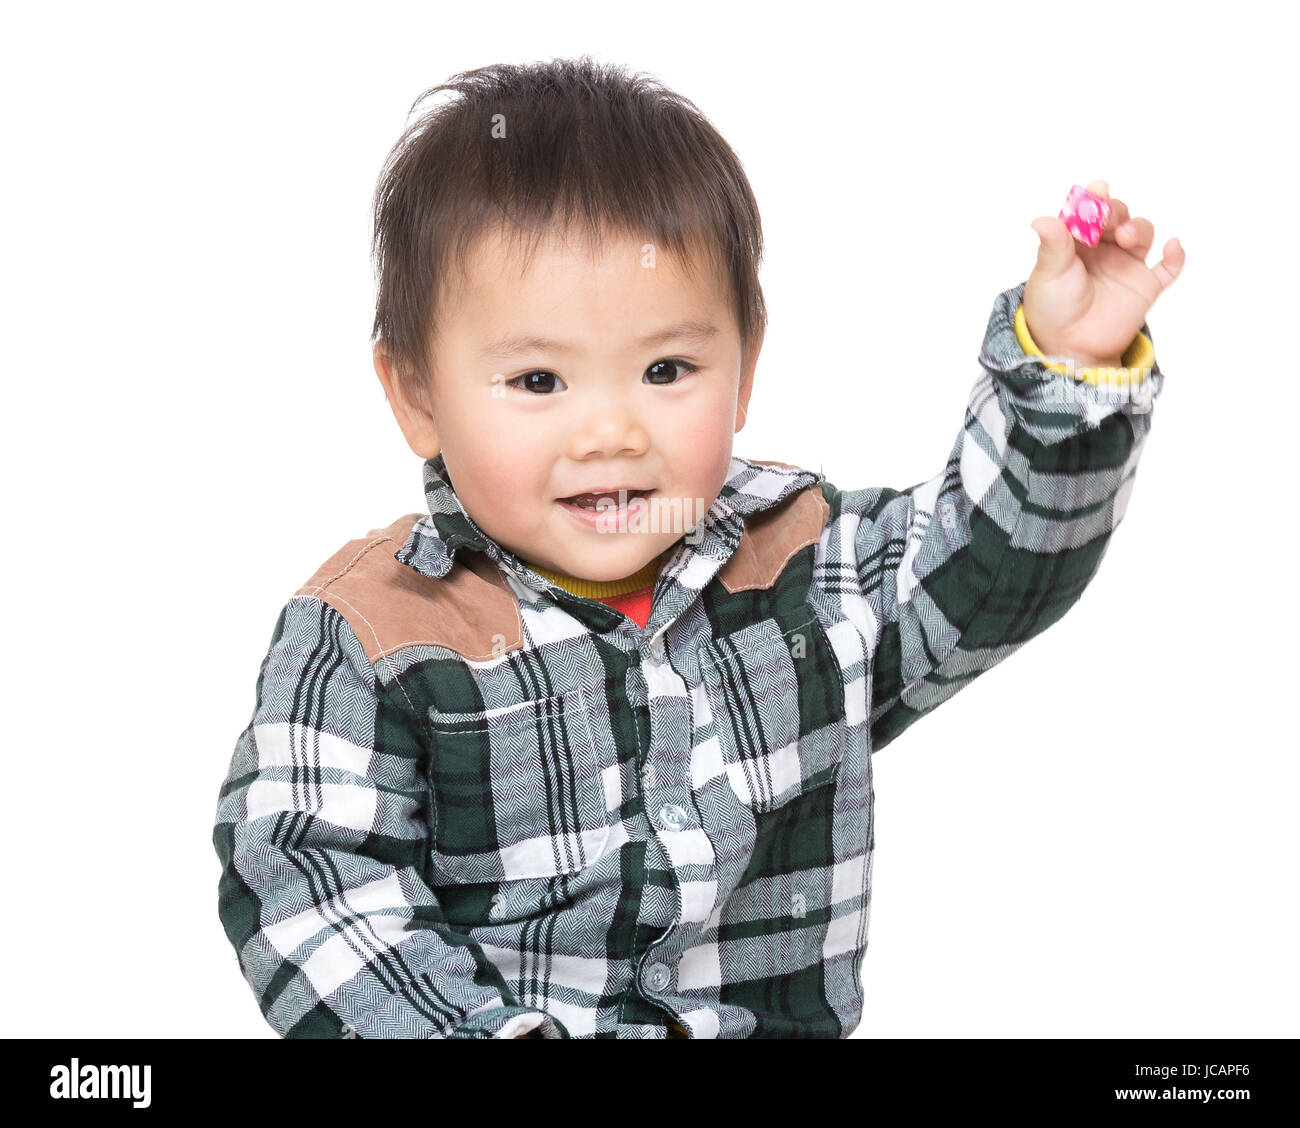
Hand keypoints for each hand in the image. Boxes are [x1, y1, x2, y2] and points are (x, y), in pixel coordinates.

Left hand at [1024, 179, 1184, 368]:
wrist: (1070, 347)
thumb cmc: (1053, 310)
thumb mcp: (1049, 275)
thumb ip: (1052, 245)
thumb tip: (1040, 219)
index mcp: (1077, 243)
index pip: (1090, 211)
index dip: (1095, 199)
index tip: (1098, 191)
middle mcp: (1103, 250)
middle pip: (1118, 217)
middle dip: (1117, 212)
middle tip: (1110, 220)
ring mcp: (1126, 266)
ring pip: (1143, 233)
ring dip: (1138, 228)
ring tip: (1126, 238)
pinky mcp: (1145, 286)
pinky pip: (1169, 267)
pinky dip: (1176, 255)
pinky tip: (1173, 246)